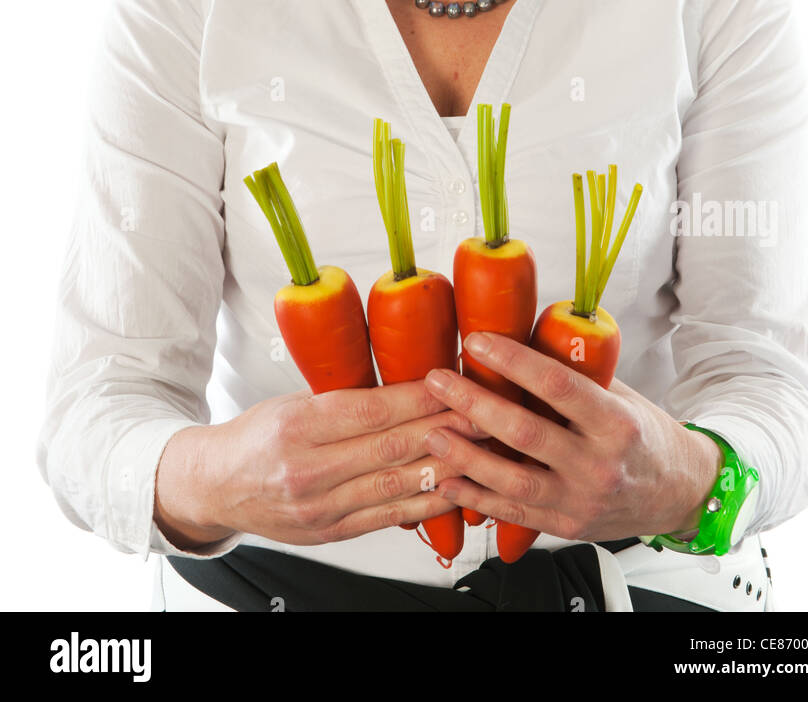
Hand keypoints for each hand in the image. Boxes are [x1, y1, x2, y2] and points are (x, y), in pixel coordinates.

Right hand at [154, 380, 487, 549]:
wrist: (216, 486)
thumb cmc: (255, 436)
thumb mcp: (293, 401)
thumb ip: (346, 398)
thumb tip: (407, 382)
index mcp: (297, 426)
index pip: (370, 410)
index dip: (418, 397)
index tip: (453, 381)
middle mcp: (308, 469)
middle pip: (390, 447)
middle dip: (445, 427)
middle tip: (483, 410)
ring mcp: (320, 508)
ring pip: (395, 486)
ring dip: (445, 466)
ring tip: (482, 449)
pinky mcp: (330, 534)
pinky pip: (388, 518)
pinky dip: (425, 505)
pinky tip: (455, 490)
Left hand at [421, 333, 722, 543]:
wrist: (678, 492)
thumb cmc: (643, 435)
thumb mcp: (620, 396)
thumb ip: (575, 376)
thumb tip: (521, 336)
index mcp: (615, 423)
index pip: (557, 386)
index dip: (513, 362)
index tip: (478, 342)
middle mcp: (598, 465)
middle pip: (525, 433)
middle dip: (474, 404)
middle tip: (438, 381)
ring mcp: (580, 500)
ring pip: (513, 481)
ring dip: (465, 456)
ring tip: (432, 432)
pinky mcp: (566, 526)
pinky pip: (513, 513)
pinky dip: (476, 497)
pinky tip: (447, 480)